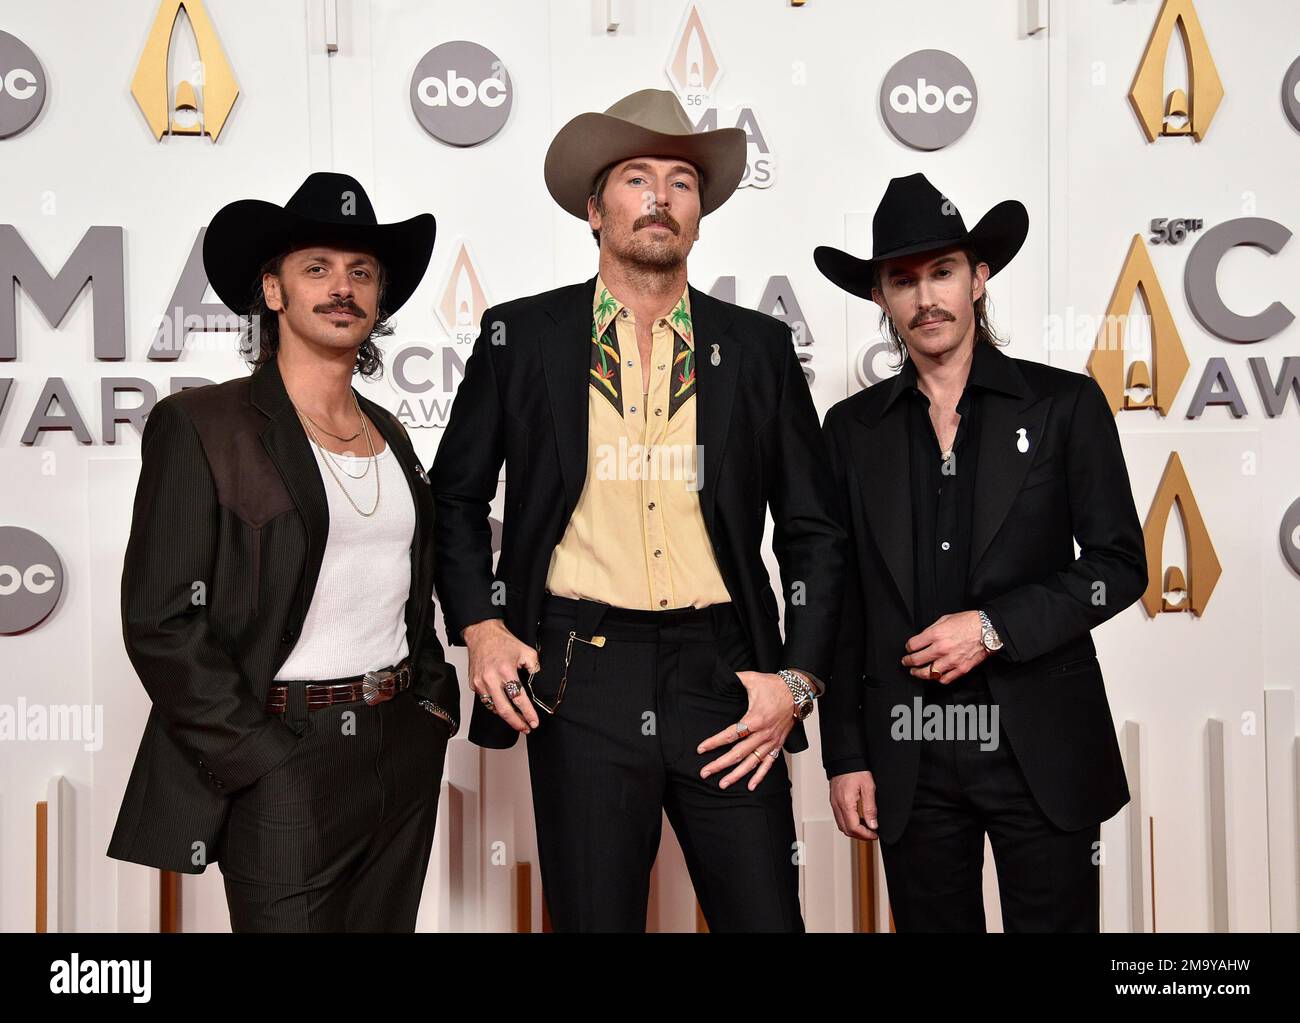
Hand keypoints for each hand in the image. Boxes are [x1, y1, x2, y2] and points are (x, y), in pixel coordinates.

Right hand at [463, 618, 539, 732]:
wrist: (482, 634)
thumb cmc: (502, 642)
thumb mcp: (527, 652)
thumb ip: (535, 669)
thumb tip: (538, 685)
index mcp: (505, 670)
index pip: (519, 698)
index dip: (528, 713)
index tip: (534, 722)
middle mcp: (491, 679)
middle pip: (504, 709)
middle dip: (517, 722)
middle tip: (526, 728)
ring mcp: (480, 683)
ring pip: (494, 708)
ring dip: (506, 717)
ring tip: (517, 720)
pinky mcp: (474, 685)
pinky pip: (486, 701)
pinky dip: (496, 706)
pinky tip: (504, 707)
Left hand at [697, 671, 795, 790]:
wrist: (797, 692)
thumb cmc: (774, 685)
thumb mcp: (752, 679)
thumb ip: (734, 678)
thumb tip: (720, 677)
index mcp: (755, 719)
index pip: (730, 734)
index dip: (714, 742)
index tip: (701, 749)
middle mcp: (763, 733)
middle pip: (738, 753)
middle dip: (720, 764)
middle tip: (705, 772)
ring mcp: (771, 741)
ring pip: (751, 762)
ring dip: (737, 775)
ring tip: (723, 784)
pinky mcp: (777, 744)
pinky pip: (768, 764)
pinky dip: (760, 776)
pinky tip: (750, 786)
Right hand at [830, 771, 877, 840]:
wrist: (845, 760)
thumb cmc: (856, 770)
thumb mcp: (868, 788)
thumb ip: (870, 808)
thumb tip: (873, 825)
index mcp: (846, 803)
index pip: (854, 828)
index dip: (865, 835)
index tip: (875, 835)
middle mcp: (837, 805)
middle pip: (846, 830)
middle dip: (860, 836)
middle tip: (872, 834)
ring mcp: (834, 804)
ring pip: (842, 825)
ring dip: (854, 830)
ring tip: (866, 828)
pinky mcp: (834, 801)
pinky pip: (839, 818)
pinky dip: (849, 823)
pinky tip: (858, 819)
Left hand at [901, 611, 988, 684]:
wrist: (988, 630)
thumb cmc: (969, 622)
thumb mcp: (945, 619)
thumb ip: (931, 629)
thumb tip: (921, 638)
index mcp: (936, 634)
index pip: (913, 645)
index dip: (907, 647)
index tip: (908, 649)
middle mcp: (942, 648)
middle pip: (917, 660)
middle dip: (908, 662)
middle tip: (906, 662)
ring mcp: (951, 660)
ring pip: (928, 673)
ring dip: (918, 673)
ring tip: (915, 672)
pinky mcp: (961, 668)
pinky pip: (944, 679)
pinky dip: (937, 678)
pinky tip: (934, 675)